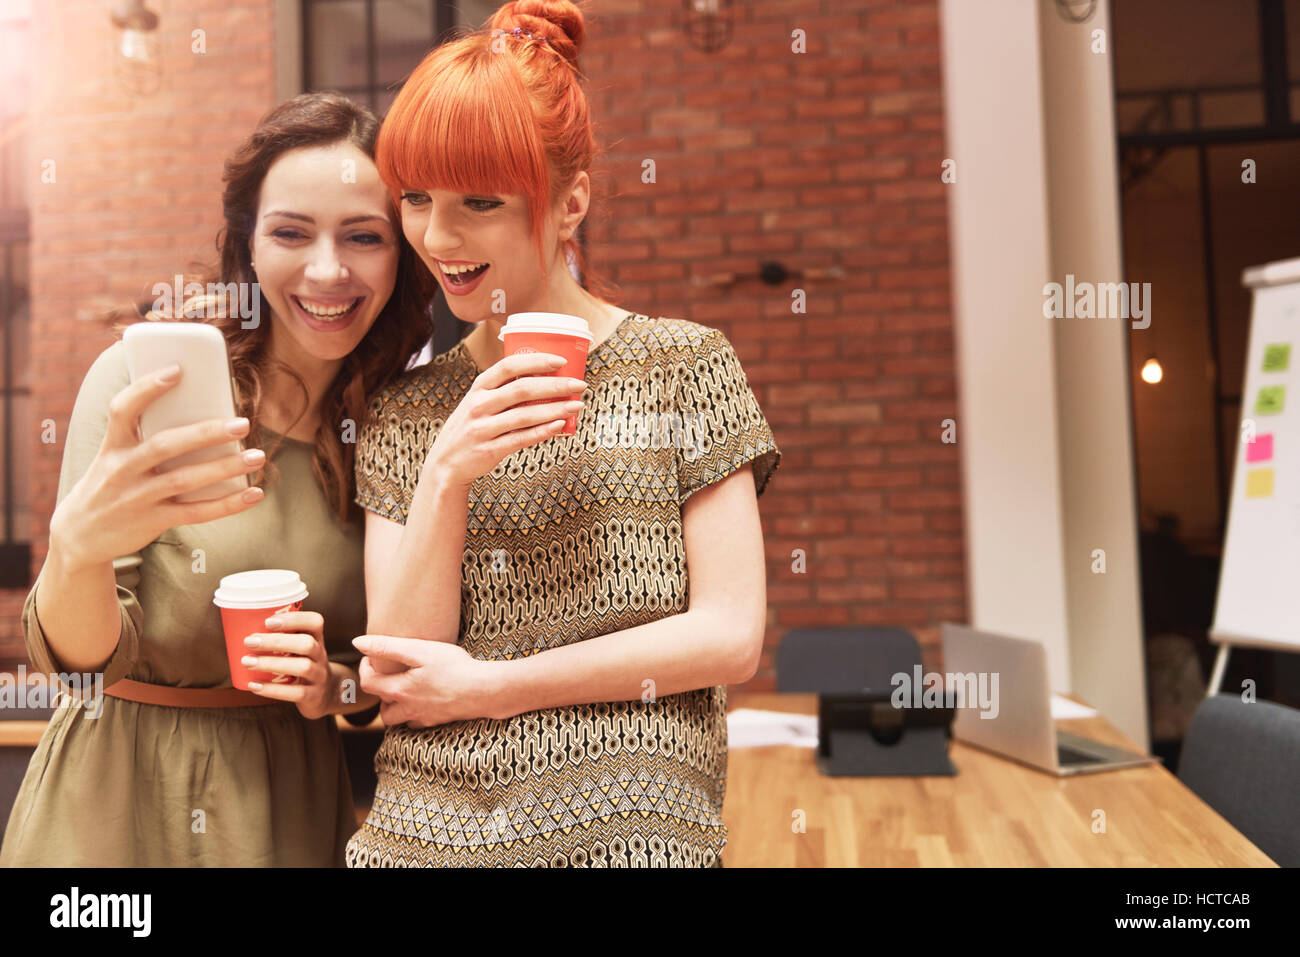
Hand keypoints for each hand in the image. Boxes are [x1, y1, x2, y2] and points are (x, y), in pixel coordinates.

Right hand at [50, 363, 265, 570]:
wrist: (80, 536)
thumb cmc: (110, 485)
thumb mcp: (114, 457)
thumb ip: (145, 438)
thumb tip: (201, 413)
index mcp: (112, 446)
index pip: (122, 409)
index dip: (147, 387)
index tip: (177, 370)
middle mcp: (122, 469)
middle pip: (165, 445)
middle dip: (206, 433)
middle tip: (243, 423)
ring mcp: (137, 498)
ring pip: (185, 480)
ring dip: (225, 468)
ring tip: (257, 456)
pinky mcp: (152, 521)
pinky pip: (195, 512)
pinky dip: (227, 504)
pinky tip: (253, 494)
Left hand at [243, 611, 335, 719]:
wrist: (325, 693)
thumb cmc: (301, 663)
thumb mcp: (298, 647)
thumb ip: (280, 636)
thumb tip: (239, 625)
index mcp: (316, 638)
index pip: (315, 622)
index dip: (294, 619)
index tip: (267, 621)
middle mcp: (321, 655)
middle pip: (306, 644)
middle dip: (276, 641)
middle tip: (249, 641)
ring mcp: (319, 676)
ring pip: (302, 667)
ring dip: (271, 663)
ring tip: (247, 662)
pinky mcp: (313, 696)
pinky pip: (296, 692)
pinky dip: (273, 689)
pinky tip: (254, 685)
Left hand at [353, 634, 501, 727]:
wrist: (484, 690)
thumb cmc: (453, 667)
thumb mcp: (418, 651)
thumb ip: (386, 647)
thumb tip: (357, 643)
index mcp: (399, 691)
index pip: (368, 683)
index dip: (365, 668)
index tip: (372, 657)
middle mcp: (408, 708)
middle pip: (381, 708)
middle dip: (380, 692)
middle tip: (387, 675)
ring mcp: (425, 717)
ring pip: (399, 719)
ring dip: (395, 707)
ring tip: (403, 688)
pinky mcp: (439, 720)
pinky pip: (419, 722)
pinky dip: (414, 713)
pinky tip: (424, 699)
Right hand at [423, 352, 587, 490]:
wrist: (446, 463)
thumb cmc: (470, 427)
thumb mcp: (478, 402)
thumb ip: (503, 390)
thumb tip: (544, 378)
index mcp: (478, 388)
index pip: (509, 366)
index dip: (537, 361)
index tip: (561, 360)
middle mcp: (479, 405)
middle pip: (523, 389)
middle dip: (556, 385)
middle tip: (579, 384)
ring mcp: (483, 428)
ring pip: (526, 415)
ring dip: (556, 409)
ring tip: (577, 405)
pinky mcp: (490, 449)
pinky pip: (522, 438)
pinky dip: (543, 431)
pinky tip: (561, 426)